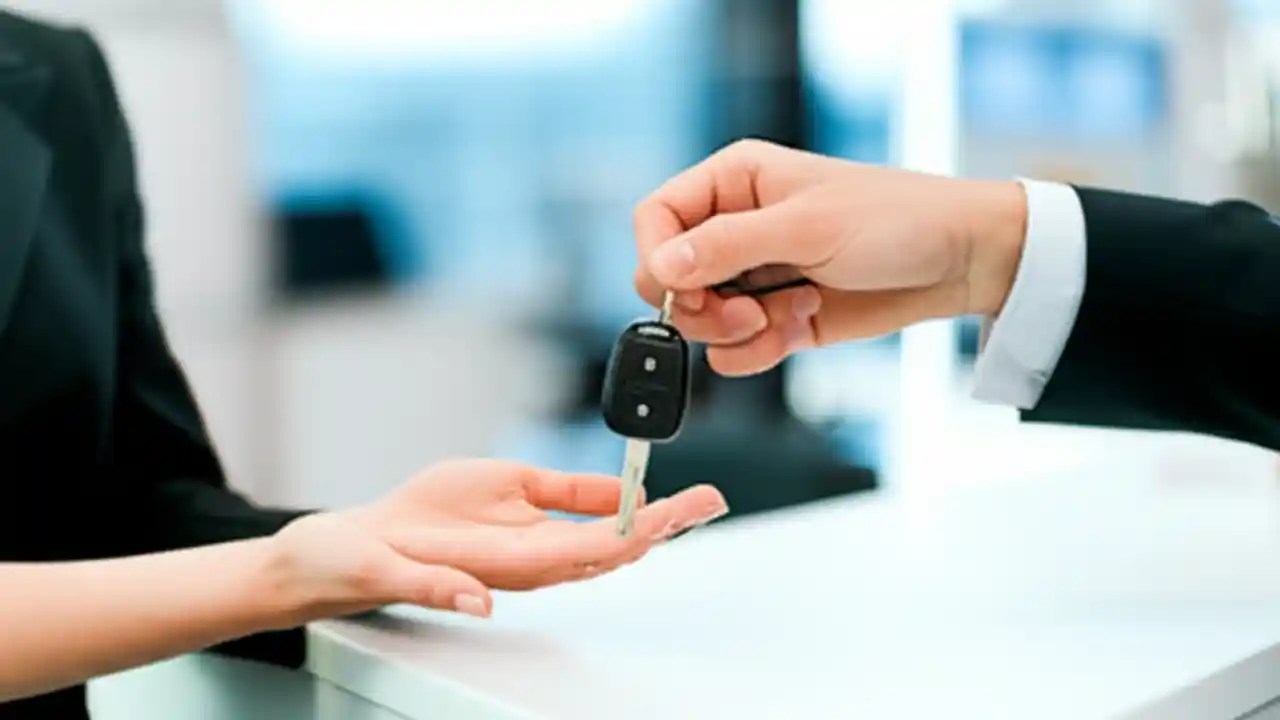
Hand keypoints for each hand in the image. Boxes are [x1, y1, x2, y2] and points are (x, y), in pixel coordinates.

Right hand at [273, 460, 726, 621]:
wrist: (348, 549)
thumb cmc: (368, 559)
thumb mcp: (393, 570)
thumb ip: (436, 587)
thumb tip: (479, 605)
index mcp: (504, 568)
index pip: (587, 552)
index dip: (634, 532)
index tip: (672, 512)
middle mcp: (527, 560)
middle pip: (611, 543)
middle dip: (664, 523)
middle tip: (710, 501)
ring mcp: (525, 541)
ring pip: (602, 530)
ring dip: (649, 514)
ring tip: (695, 500)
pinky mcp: (513, 517)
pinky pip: (571, 509)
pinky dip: (612, 497)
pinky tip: (637, 489)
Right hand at [633, 139, 1027, 375]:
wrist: (959, 263)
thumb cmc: (896, 220)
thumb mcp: (806, 227)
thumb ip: (727, 247)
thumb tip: (662, 267)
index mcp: (734, 182)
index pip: (656, 217)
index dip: (656, 257)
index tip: (681, 289)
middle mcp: (735, 227)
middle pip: (669, 279)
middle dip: (702, 306)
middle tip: (746, 313)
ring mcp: (754, 275)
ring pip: (700, 321)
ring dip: (739, 331)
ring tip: (792, 312)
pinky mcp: (775, 317)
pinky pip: (734, 351)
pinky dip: (759, 352)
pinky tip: (803, 325)